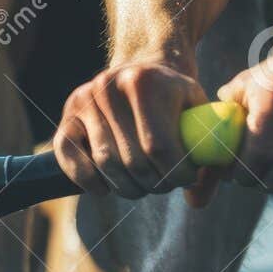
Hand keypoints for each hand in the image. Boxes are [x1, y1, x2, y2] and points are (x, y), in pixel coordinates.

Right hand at [52, 61, 220, 206]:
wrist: (143, 70)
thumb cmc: (173, 99)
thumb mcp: (197, 114)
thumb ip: (206, 154)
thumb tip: (197, 200)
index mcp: (145, 81)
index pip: (159, 146)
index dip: (176, 173)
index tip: (187, 180)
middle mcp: (110, 86)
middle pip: (132, 159)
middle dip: (154, 183)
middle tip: (165, 185)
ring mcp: (84, 101)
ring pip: (106, 165)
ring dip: (127, 187)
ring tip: (144, 186)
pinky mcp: (67, 119)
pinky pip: (70, 159)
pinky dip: (89, 182)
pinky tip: (106, 189)